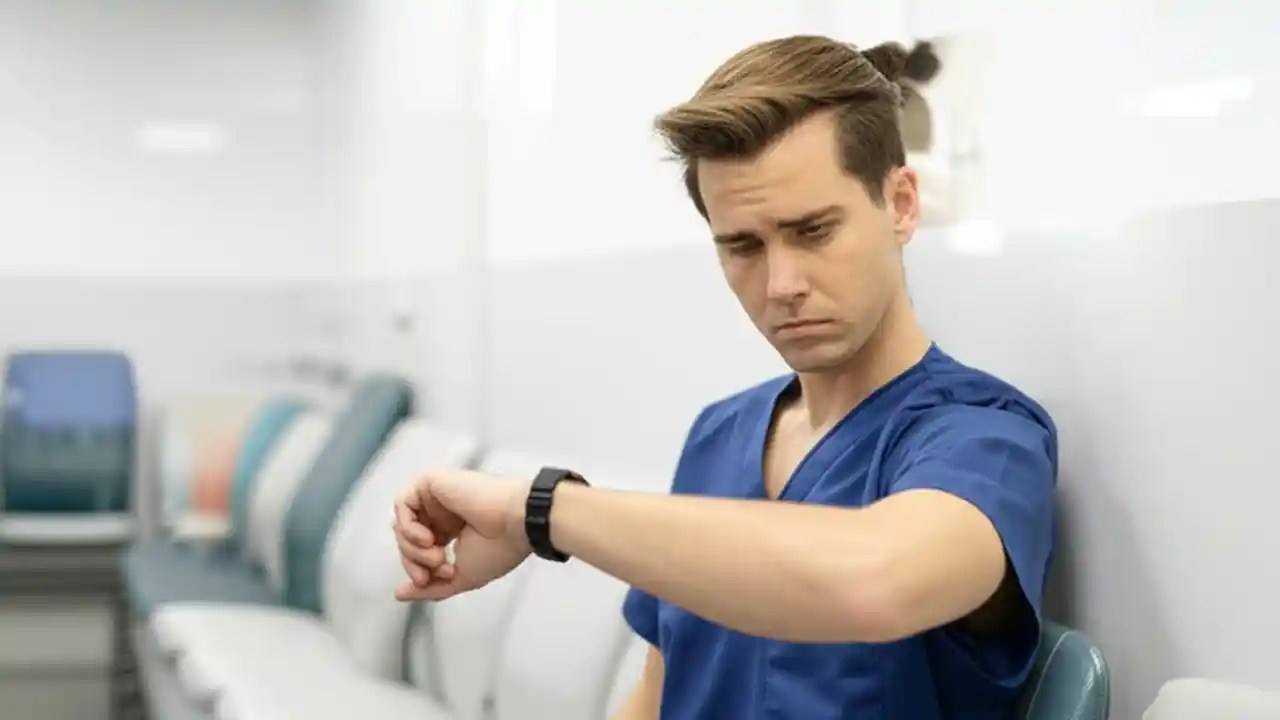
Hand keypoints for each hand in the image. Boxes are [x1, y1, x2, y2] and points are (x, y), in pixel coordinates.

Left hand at [392, 468, 531, 601]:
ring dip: (412, 548)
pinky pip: (403, 505)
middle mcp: (440, 511)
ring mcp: (435, 495)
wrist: (517, 523)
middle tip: (434, 571)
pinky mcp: (430, 481)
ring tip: (437, 555)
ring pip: (401, 523)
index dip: (423, 570)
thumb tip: (400, 594)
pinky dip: (409, 527)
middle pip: (405, 539)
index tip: (446, 577)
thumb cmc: (499, 548)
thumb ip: (430, 588)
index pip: (418, 552)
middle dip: (414, 561)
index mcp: (449, 529)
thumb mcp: (460, 577)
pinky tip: (428, 538)